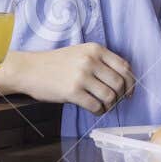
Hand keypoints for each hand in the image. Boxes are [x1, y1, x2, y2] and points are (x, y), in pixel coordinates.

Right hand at [0, 44, 134, 114]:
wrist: (30, 69)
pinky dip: (99, 111)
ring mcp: (81, 76)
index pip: (124, 67)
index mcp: (95, 49)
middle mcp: (90, 60)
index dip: (130, 82)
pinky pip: (96, 106)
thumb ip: (101, 62)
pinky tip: (94, 110)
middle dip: (121, 96)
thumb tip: (123, 80)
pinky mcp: (72, 92)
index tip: (129, 92)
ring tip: (104, 107)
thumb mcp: (81, 53)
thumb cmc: (56, 63)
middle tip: (116, 102)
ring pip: (110, 96)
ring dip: (110, 105)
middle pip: (119, 83)